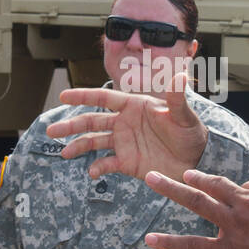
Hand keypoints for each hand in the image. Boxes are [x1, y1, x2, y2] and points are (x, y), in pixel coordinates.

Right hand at [45, 72, 208, 181]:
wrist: (197, 161)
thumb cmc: (192, 134)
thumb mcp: (185, 117)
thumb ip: (177, 99)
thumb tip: (181, 75)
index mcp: (134, 106)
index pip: (104, 98)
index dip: (83, 96)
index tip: (63, 96)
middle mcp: (125, 122)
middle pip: (92, 120)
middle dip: (72, 124)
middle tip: (52, 130)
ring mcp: (124, 142)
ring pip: (95, 141)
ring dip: (78, 145)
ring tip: (63, 153)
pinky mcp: (127, 161)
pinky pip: (107, 163)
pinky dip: (98, 168)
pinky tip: (91, 172)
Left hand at [144, 170, 248, 248]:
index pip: (245, 186)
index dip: (242, 196)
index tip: (242, 205)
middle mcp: (245, 203)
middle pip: (214, 184)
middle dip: (193, 178)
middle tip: (177, 173)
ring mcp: (232, 226)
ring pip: (197, 201)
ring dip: (172, 189)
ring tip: (152, 179)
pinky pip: (193, 244)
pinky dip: (170, 242)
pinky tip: (151, 239)